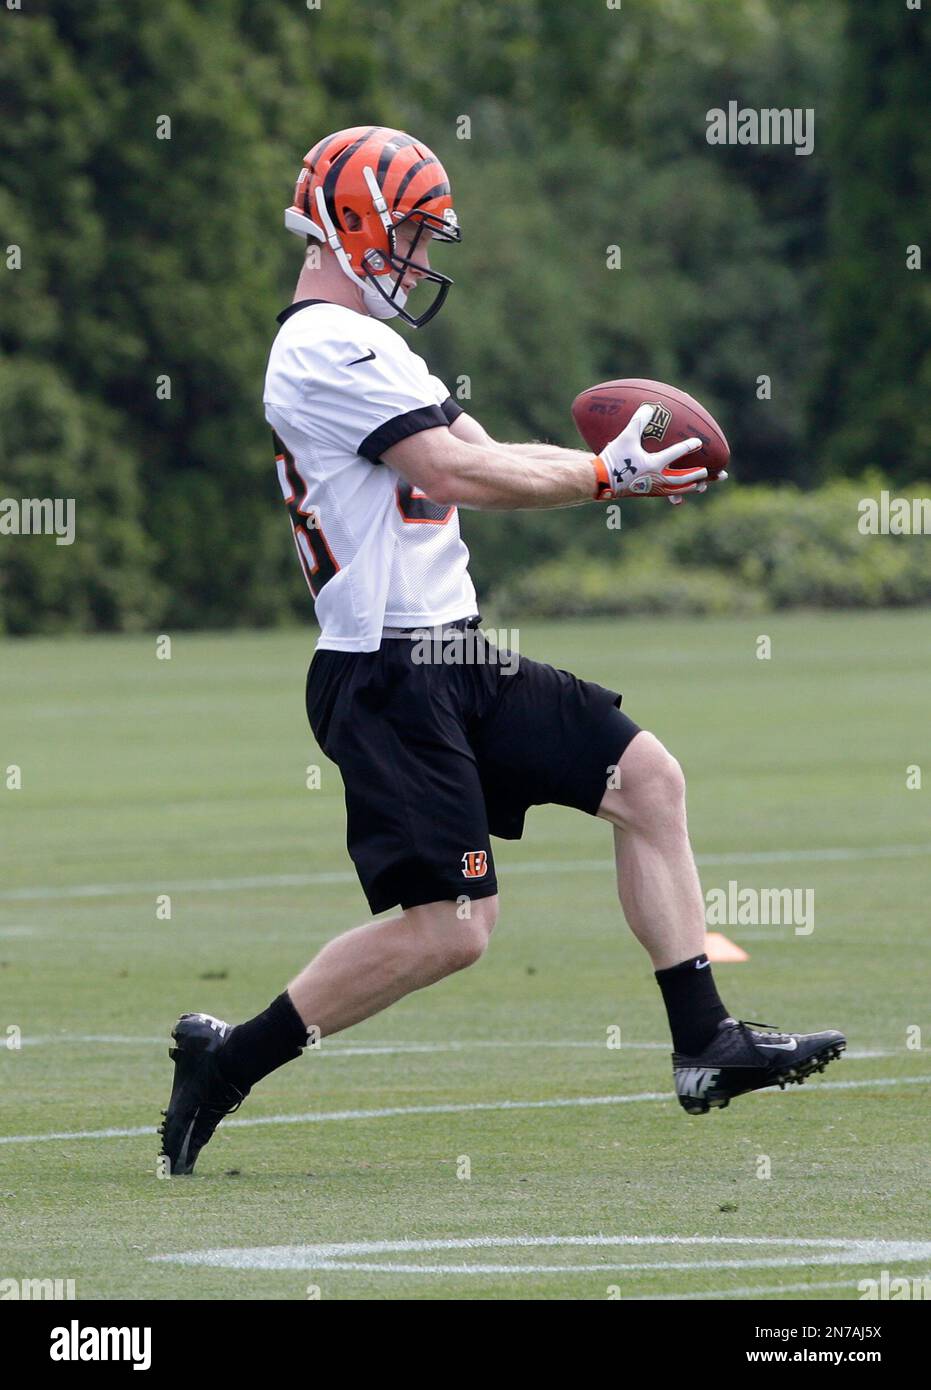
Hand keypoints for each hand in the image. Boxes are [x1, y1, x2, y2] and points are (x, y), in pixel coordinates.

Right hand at [593, 403, 708, 498]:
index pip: (676, 454)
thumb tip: (649, 407)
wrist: (600, 480)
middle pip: (682, 478)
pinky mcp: (647, 493)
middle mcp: (656, 479)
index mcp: (654, 465)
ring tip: (700, 487)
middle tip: (709, 472)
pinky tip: (679, 495)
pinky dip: (676, 493)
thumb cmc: (613, 458)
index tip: (698, 442)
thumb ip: (638, 422)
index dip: (688, 447)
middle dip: (697, 475)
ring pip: (676, 490)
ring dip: (690, 487)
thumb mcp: (625, 437)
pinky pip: (666, 494)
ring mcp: (652, 488)